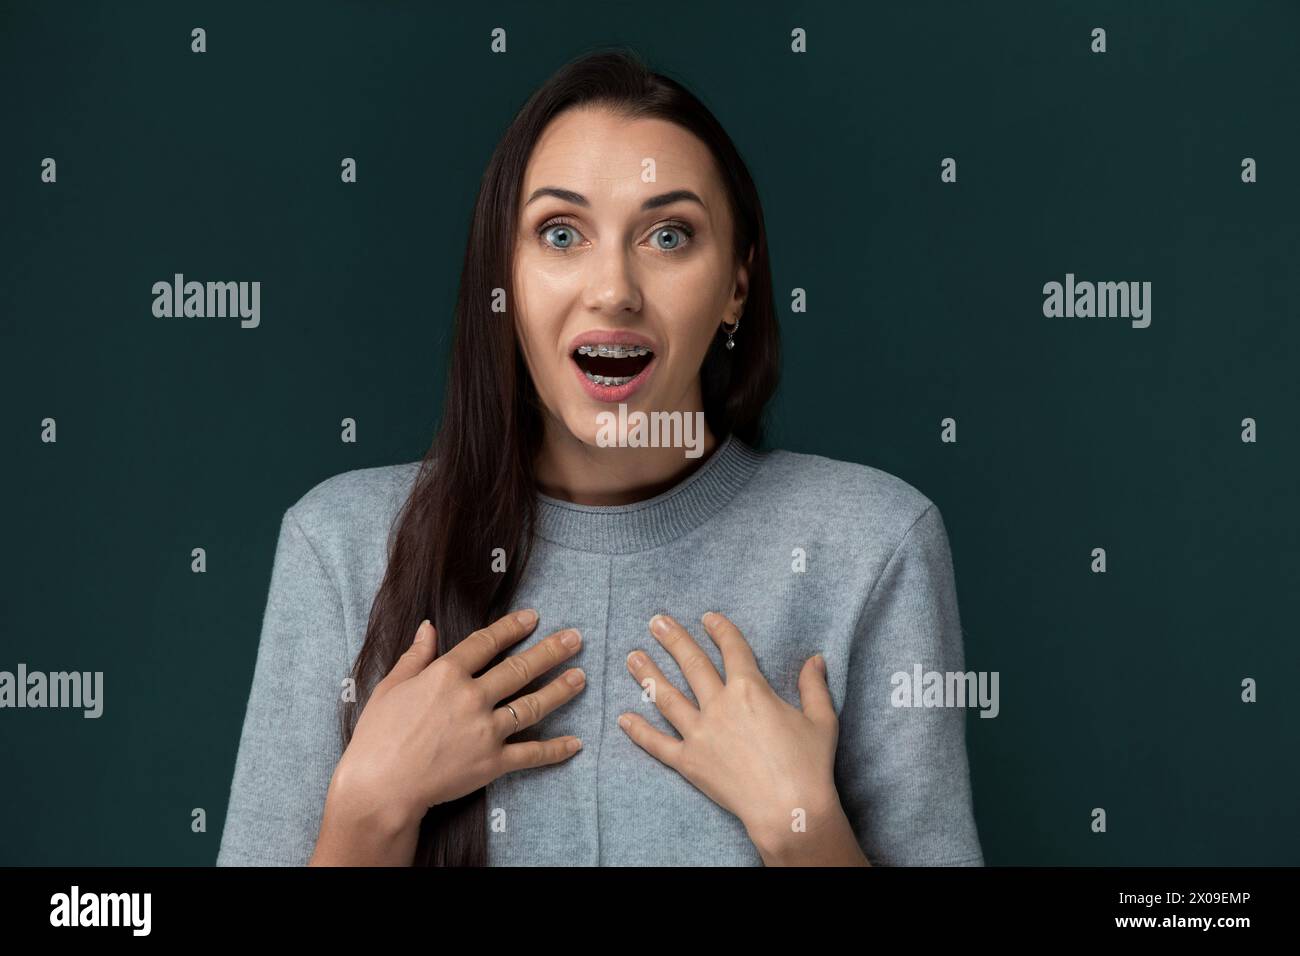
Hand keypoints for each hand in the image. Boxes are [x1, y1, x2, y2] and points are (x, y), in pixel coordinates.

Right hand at [329, 610, 586, 835]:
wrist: (380, 787)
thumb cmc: (377, 737)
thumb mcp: (390, 687)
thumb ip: (415, 656)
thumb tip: (428, 627)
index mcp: (446, 674)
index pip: (486, 643)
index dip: (511, 627)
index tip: (533, 617)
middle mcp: (472, 697)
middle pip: (519, 668)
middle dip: (551, 651)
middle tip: (575, 638)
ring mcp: (486, 730)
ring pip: (533, 705)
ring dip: (560, 690)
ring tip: (581, 677)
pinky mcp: (492, 762)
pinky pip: (531, 753)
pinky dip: (555, 749)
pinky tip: (575, 743)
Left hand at [618, 611, 863, 863]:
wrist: (789, 810)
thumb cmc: (809, 765)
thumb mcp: (821, 720)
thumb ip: (814, 686)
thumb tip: (815, 659)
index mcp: (750, 690)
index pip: (732, 650)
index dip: (721, 630)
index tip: (708, 617)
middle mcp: (720, 706)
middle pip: (692, 664)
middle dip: (673, 639)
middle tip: (656, 621)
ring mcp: (700, 733)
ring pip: (667, 697)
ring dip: (648, 674)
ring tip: (632, 656)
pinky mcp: (689, 762)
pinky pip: (658, 743)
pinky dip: (639, 731)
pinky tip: (623, 718)